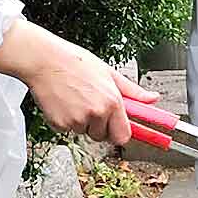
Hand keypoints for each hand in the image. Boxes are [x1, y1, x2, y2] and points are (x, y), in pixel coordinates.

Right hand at [0, 20, 156, 144]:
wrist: (44, 60)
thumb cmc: (75, 62)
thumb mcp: (109, 73)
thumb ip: (132, 91)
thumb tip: (153, 98)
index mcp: (112, 102)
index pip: (123, 135)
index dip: (119, 133)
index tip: (119, 130)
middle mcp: (96, 113)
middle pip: (103, 136)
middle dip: (99, 126)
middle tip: (91, 106)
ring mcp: (77, 121)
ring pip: (84, 132)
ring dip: (82, 122)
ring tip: (75, 99)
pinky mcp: (59, 124)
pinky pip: (67, 130)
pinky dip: (66, 120)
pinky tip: (63, 102)